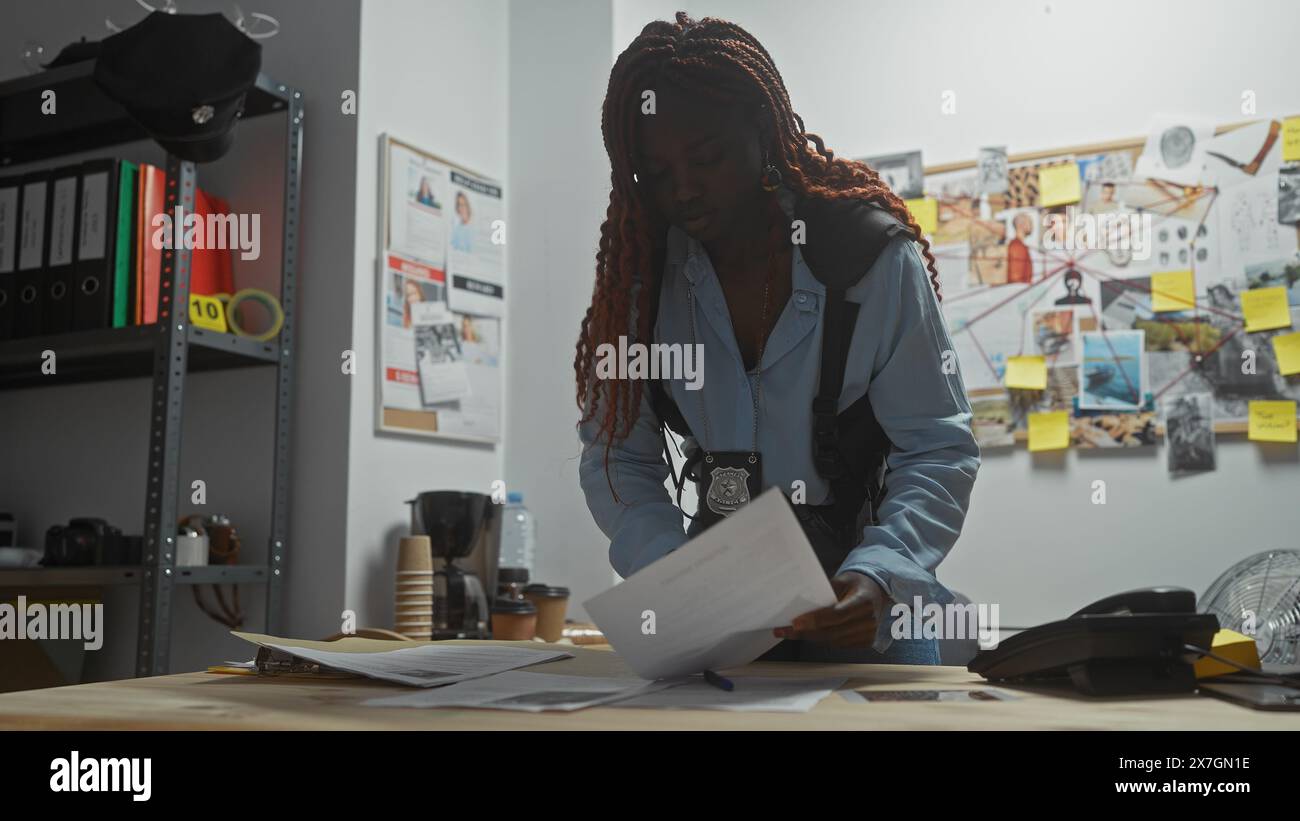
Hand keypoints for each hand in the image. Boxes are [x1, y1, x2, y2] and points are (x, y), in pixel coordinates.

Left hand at [774, 572, 889, 647]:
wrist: (876, 592)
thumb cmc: (855, 584)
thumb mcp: (841, 580)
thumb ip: (824, 592)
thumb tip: (799, 604)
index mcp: (864, 601)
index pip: (836, 615)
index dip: (815, 620)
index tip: (794, 623)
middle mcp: (869, 620)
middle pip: (832, 632)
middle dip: (805, 632)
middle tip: (783, 631)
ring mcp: (869, 634)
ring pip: (832, 641)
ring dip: (810, 637)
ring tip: (790, 632)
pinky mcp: (866, 642)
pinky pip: (838, 645)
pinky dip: (822, 640)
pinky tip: (809, 634)